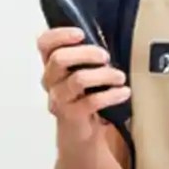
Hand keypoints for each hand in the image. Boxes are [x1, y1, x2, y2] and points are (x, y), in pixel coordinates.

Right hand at [37, 27, 130, 145]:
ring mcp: (59, 99)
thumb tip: (105, 39)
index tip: (80, 33)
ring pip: (77, 79)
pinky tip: (123, 92)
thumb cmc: (86, 97)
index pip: (44, 44)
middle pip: (59, 59)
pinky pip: (91, 101)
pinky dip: (111, 95)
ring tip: (119, 77)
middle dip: (86, 53)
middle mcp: (50, 81)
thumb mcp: (83, 73)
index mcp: (52, 66)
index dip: (59, 35)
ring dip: (104, 75)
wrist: (81, 135)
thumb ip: (86, 57)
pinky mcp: (71, 116)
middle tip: (105, 57)